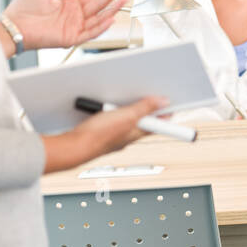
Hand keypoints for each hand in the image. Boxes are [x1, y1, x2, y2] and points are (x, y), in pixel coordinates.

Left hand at [3, 0, 129, 49]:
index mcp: (71, 5)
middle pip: (100, 7)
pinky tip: (110, 18)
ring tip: (124, 1)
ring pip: (98, 20)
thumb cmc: (25, 7)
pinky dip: (100, 27)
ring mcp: (74, 28)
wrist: (13, 24)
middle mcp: (76, 17)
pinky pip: (89, 33)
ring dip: (112, 11)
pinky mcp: (70, 38)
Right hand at [46, 96, 168, 172]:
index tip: (172, 108)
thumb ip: (145, 108)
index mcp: (137, 133)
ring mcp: (114, 137)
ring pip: (126, 123)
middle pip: (143, 123)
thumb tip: (164, 102)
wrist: (74, 147)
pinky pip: (113, 124)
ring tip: (124, 102)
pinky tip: (107, 110)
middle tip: (149, 99)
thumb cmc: (99, 134)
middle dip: (147, 111)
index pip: (157, 125)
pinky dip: (113, 115)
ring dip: (128, 112)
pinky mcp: (102, 135)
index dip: (165, 116)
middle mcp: (127, 137)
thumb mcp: (126, 116)